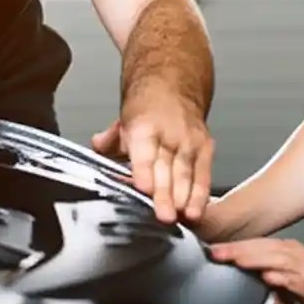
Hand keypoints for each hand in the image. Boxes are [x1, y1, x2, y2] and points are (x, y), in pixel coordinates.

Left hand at [92, 87, 213, 224]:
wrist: (174, 86)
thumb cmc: (147, 107)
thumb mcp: (124, 120)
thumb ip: (111, 140)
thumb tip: (98, 145)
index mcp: (145, 126)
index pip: (145, 152)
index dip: (145, 171)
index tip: (145, 188)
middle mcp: (170, 133)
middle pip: (167, 168)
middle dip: (166, 193)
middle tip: (164, 215)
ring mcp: (189, 141)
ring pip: (186, 173)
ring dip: (183, 198)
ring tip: (180, 217)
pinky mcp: (205, 148)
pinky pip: (203, 175)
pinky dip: (200, 194)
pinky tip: (195, 211)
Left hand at [209, 238, 303, 303]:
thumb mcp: (288, 276)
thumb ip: (268, 271)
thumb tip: (244, 270)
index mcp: (287, 251)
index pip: (255, 245)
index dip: (234, 246)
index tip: (212, 249)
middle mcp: (295, 255)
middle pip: (262, 248)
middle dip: (237, 249)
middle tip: (214, 251)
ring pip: (275, 259)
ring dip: (254, 259)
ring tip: (234, 259)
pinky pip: (294, 280)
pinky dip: (281, 278)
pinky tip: (268, 277)